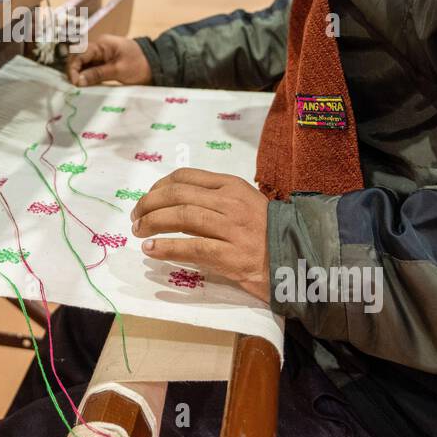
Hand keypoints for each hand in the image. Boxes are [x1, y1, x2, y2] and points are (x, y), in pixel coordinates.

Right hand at [66, 34, 152, 86]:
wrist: (156, 63)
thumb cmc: (140, 64)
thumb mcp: (119, 70)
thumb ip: (97, 74)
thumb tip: (78, 81)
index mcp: (101, 44)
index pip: (79, 54)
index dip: (73, 69)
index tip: (75, 83)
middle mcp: (98, 46)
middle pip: (78, 57)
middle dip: (74, 71)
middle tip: (75, 87)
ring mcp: (101, 54)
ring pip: (83, 63)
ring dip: (79, 74)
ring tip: (79, 88)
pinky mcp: (104, 61)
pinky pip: (90, 67)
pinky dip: (87, 75)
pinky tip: (85, 85)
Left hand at [130, 168, 269, 302]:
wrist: (300, 259)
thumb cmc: (269, 232)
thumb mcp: (245, 203)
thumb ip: (215, 198)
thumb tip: (174, 201)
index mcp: (232, 186)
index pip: (185, 177)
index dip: (158, 187)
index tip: (147, 199)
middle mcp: (231, 203)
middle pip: (178, 195)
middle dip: (149, 204)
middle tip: (135, 217)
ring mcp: (233, 229)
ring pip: (182, 217)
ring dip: (152, 223)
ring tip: (138, 232)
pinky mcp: (232, 256)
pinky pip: (192, 247)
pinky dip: (166, 247)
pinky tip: (151, 249)